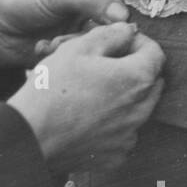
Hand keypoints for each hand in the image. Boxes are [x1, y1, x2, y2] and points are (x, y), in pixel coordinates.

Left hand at [0, 0, 127, 68]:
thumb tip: (124, 15)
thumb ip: (91, 0)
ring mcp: (91, 23)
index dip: (135, 1)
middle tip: (86, 32)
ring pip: (109, 39)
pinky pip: (92, 54)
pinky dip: (71, 53)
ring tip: (55, 40)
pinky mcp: (81, 45)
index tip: (128, 17)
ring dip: (81, 43)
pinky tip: (47, 48)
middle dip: (103, 29)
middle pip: (125, 17)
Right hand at [8, 23, 164, 174]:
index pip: (155, 53)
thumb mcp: (78, 48)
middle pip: (150, 82)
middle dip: (134, 69)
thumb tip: (128, 31)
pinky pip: (123, 134)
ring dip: (124, 97)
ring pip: (138, 109)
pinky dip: (112, 124)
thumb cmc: (52, 89)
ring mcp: (129, 136)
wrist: (31, 136)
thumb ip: (111, 34)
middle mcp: (141, 110)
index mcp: (137, 79)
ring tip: (92, 92)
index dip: (136, 42)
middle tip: (103, 65)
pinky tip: (88, 118)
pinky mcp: (116, 156)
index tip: (117, 42)